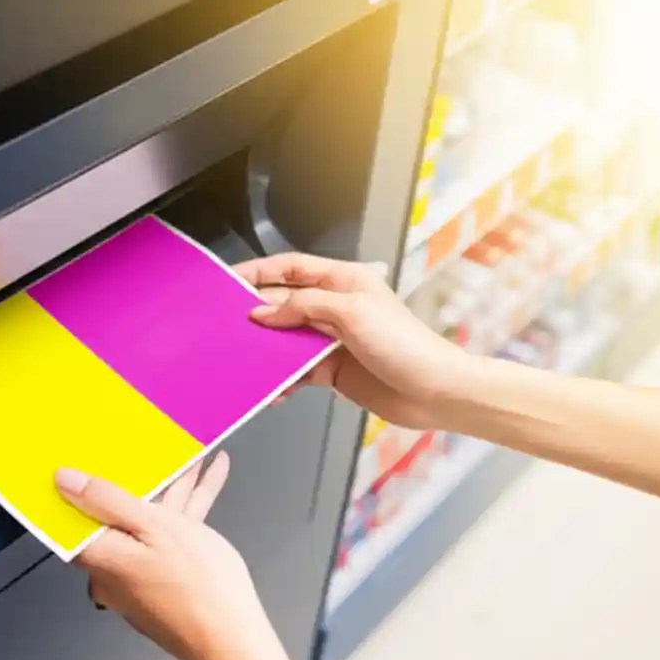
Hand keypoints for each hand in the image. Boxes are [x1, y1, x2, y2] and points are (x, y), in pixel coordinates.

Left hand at [55, 454, 270, 659]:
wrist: (232, 638)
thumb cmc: (197, 586)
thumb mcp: (153, 526)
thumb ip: (107, 500)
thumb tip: (64, 480)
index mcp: (101, 556)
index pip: (75, 514)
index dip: (80, 485)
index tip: (86, 459)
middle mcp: (113, 571)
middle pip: (121, 514)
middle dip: (146, 480)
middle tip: (155, 451)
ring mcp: (140, 577)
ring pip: (152, 523)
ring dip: (175, 491)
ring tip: (194, 459)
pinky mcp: (165, 581)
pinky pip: (170, 538)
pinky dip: (187, 513)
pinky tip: (208, 485)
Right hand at [236, 252, 474, 429]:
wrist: (434, 392)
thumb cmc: (402, 344)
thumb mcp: (351, 312)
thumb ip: (303, 306)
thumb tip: (263, 312)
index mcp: (342, 280)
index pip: (290, 268)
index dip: (258, 272)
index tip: (227, 281)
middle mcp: (334, 306)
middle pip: (283, 303)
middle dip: (255, 313)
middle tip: (225, 325)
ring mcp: (331, 339)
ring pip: (285, 338)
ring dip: (265, 349)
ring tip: (242, 359)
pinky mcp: (331, 369)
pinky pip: (296, 369)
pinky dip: (281, 379)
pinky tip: (271, 388)